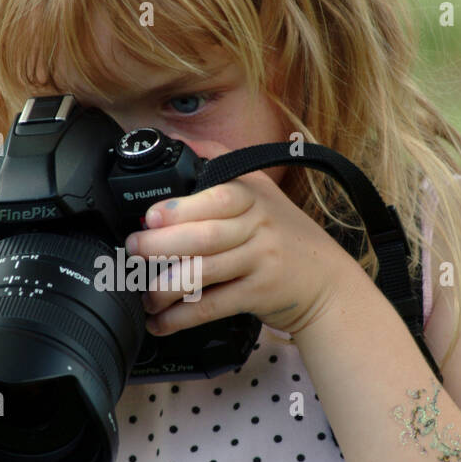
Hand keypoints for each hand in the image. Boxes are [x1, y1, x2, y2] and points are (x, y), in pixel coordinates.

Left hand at [123, 136, 355, 341]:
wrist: (327, 282)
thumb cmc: (283, 235)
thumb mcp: (262, 192)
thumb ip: (222, 165)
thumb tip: (177, 139)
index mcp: (253, 195)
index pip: (217, 197)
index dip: (182, 208)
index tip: (151, 216)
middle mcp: (259, 225)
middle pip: (205, 236)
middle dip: (162, 246)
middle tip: (133, 251)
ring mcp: (261, 260)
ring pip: (206, 273)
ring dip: (166, 287)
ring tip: (143, 293)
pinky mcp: (260, 294)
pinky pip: (213, 306)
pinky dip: (181, 317)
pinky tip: (160, 322)